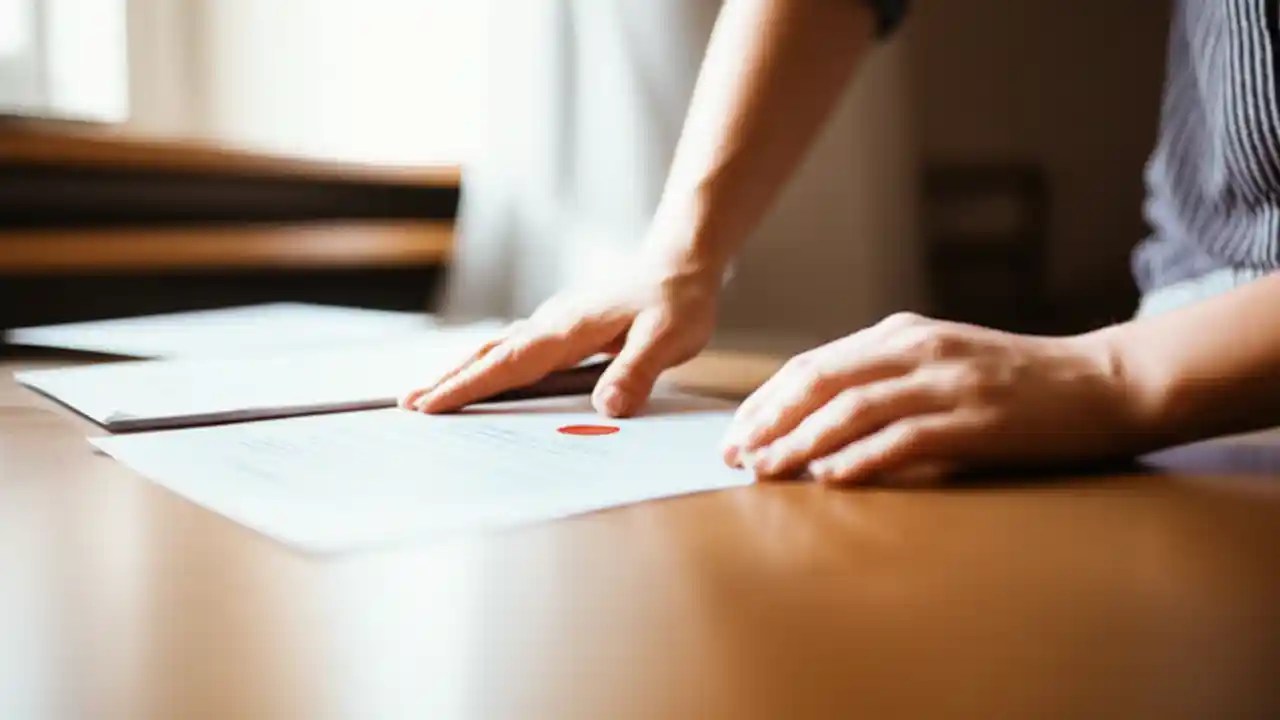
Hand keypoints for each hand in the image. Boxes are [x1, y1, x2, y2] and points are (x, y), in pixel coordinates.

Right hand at [401, 254, 720, 416]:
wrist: (681, 262)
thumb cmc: (676, 300)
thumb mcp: (668, 338)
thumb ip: (636, 371)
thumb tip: (607, 407)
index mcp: (568, 329)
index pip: (508, 363)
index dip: (469, 385)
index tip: (431, 404)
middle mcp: (552, 324)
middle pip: (489, 354)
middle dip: (448, 380)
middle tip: (409, 404)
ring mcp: (554, 323)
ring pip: (497, 349)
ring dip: (462, 371)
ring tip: (429, 394)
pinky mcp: (563, 327)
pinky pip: (515, 348)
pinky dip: (488, 364)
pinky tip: (483, 375)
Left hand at [721, 312, 1142, 483]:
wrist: (1103, 383)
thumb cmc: (1015, 381)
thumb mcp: (941, 361)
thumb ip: (885, 377)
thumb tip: (816, 421)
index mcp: (902, 334)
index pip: (813, 364)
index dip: (766, 400)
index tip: (736, 434)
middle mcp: (916, 350)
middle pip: (819, 380)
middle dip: (768, 420)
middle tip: (736, 457)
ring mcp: (946, 382)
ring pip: (850, 408)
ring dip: (800, 442)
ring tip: (767, 471)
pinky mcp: (975, 419)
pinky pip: (902, 438)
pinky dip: (860, 459)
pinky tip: (829, 478)